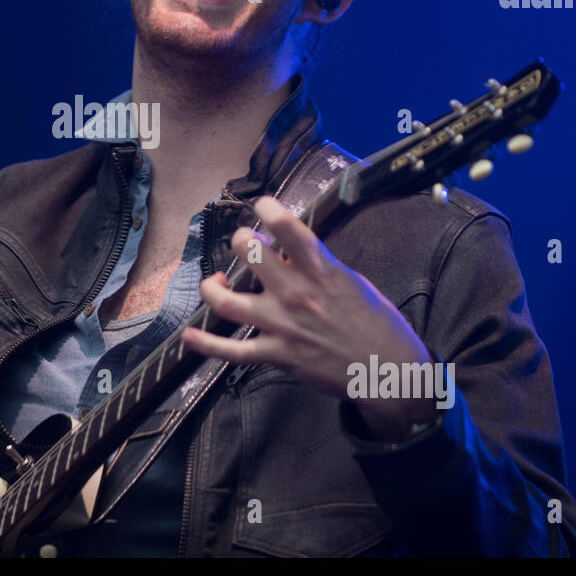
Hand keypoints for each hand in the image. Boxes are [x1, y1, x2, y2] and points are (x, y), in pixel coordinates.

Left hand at [182, 196, 437, 439]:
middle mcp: (296, 293)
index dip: (267, 208)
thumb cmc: (376, 323)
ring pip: (227, 301)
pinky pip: (230, 352)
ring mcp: (282, 325)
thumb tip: (289, 250)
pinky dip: (205, 343)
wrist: (387, 371)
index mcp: (321, 270)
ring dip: (212, 286)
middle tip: (244, 246)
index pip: (287, 227)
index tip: (261, 204)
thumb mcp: (353, 281)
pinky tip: (188, 335)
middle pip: (248, 253)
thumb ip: (318, 265)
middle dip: (240, 242)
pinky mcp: (277, 355)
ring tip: (215, 281)